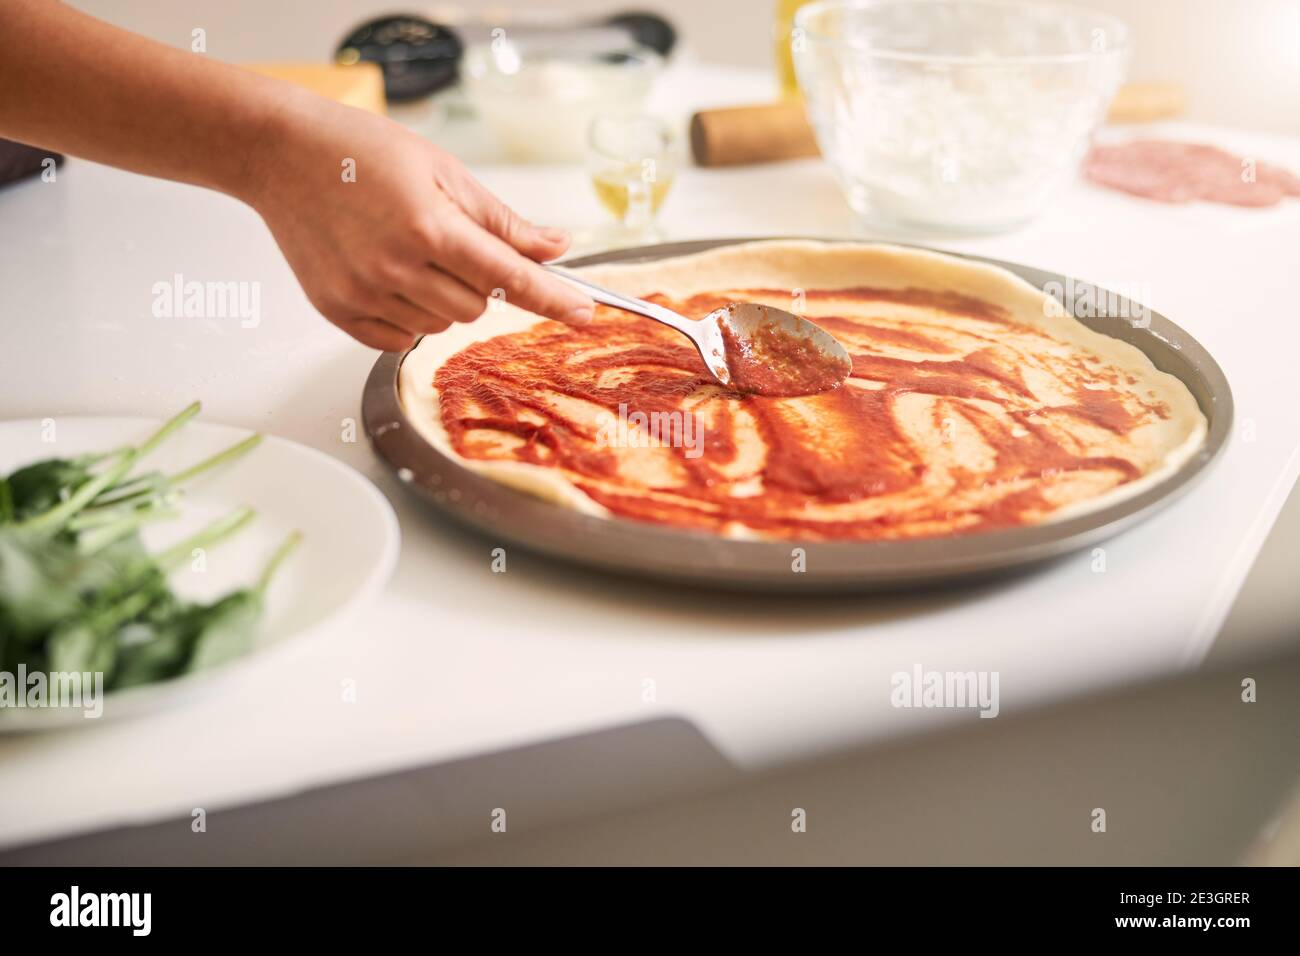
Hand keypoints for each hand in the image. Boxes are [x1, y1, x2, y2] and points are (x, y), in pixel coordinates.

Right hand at [245, 93, 593, 350]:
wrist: (281, 155)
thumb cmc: (362, 152)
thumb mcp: (443, 171)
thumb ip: (502, 221)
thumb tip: (555, 248)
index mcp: (429, 227)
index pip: (510, 278)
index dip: (553, 298)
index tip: (585, 313)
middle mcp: (396, 268)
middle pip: (478, 307)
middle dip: (481, 281)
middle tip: (449, 242)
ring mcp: (364, 295)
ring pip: (442, 324)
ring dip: (445, 298)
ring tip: (411, 251)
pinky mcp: (339, 313)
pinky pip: (401, 340)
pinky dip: (410, 316)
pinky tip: (390, 276)